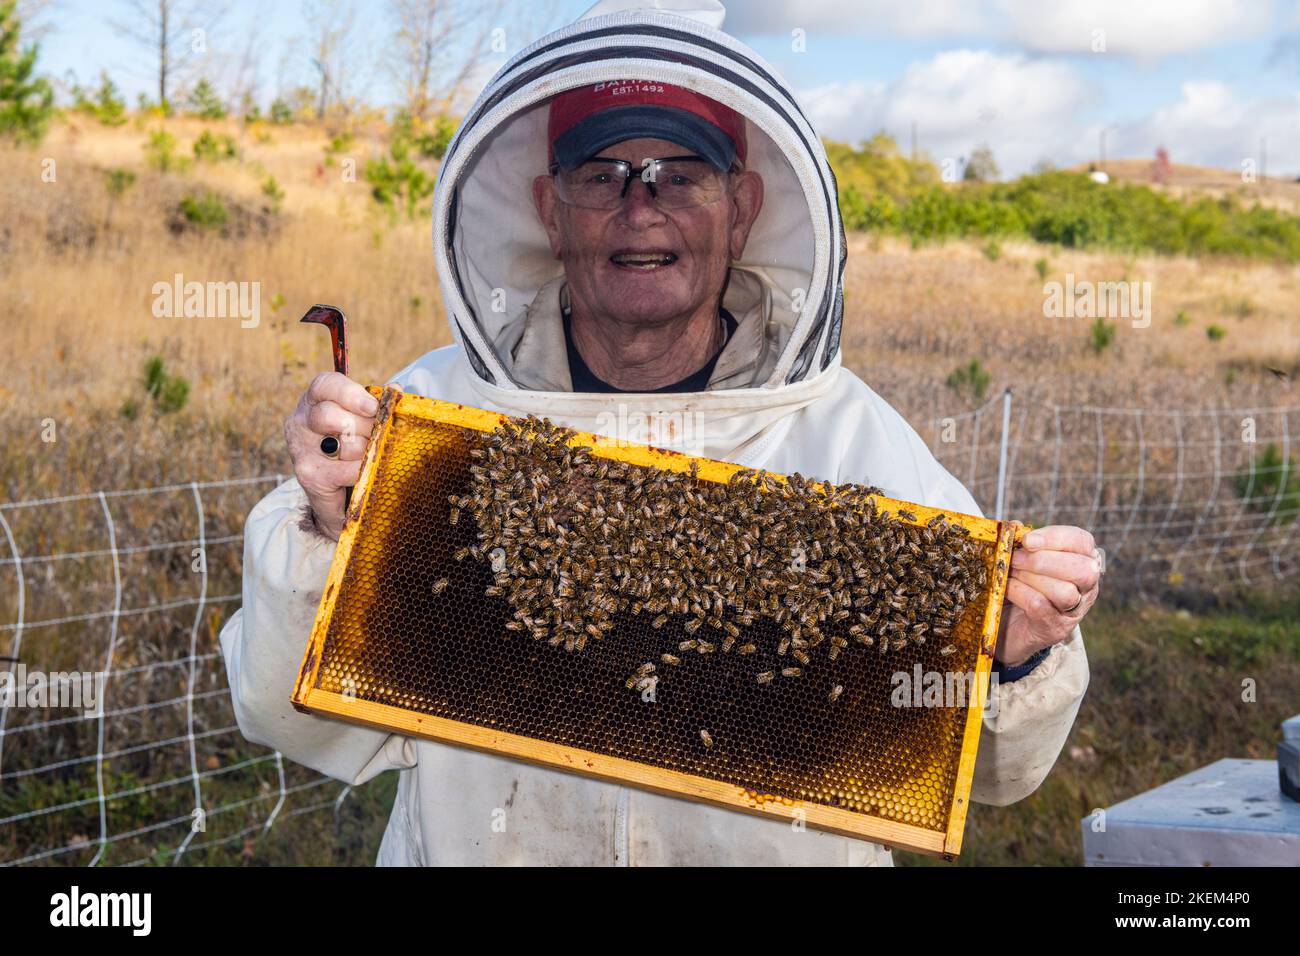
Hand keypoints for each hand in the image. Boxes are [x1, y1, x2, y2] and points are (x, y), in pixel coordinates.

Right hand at [284, 372, 378, 540]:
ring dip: (367, 451)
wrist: (339, 496)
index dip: (351, 394)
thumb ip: (377, 405)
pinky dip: (364, 471)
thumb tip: (396, 389)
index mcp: (315, 400)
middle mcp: (301, 421)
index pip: (325, 385)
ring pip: (345, 443)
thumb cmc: (354, 448)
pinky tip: (367, 474)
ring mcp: (301, 449)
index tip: (373, 407)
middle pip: (332, 415)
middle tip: (379, 436)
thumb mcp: (363, 421)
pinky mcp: (309, 475)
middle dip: (365, 427)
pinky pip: (348, 470)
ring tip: (369, 457)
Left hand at [996, 525, 1100, 666]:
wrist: (1005, 626)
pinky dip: (1019, 592)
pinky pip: (1040, 605)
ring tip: (1010, 573)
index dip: (1056, 537)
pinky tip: (1006, 588)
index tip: (1027, 540)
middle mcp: (1086, 586)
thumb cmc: (1018, 585)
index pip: (1082, 541)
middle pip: (1083, 569)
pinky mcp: (1055, 628)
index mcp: (1082, 559)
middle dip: (1044, 560)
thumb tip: (1016, 525)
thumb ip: (1021, 542)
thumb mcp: (1021, 559)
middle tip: (1016, 558)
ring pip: (1064, 591)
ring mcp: (1074, 611)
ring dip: (1030, 578)